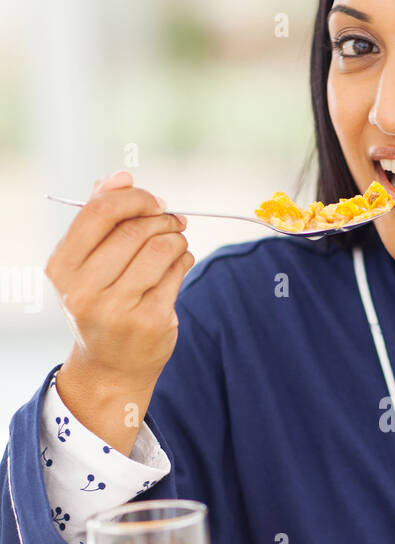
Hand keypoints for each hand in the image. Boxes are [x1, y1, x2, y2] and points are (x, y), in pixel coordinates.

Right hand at [46, 171, 193, 453]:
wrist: (110, 367)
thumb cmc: (100, 304)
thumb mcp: (86, 265)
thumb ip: (99, 218)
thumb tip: (121, 176)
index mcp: (62, 269)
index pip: (100, 213)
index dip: (134, 198)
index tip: (153, 201)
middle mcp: (84, 291)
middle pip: (135, 229)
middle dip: (162, 218)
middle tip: (174, 220)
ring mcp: (118, 309)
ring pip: (160, 249)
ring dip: (176, 238)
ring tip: (177, 242)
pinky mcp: (151, 321)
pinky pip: (177, 272)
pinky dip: (184, 259)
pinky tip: (180, 262)